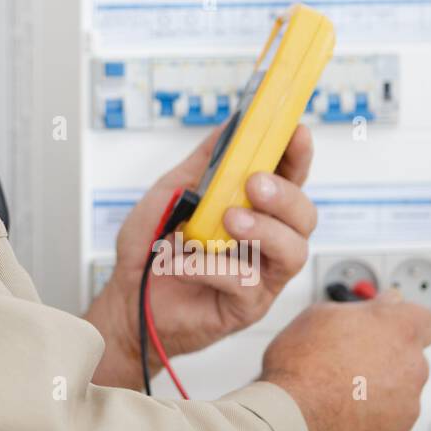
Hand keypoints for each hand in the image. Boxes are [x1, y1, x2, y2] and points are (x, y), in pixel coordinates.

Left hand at [85, 124, 316, 389]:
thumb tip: (231, 124)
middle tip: (254, 184)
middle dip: (285, 195)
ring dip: (264, 230)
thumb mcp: (172, 192)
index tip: (295, 132)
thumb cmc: (152, 245)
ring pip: (292, 251)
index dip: (298, 155)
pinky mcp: (245, 306)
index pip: (290, 179)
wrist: (126, 295)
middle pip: (304, 215)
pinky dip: (213, 266)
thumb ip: (204, 162)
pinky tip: (185, 260)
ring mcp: (260, 275)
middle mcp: (267, 242)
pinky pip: (245, 283)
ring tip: (228, 220)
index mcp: (253, 209)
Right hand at [259, 289, 430, 430]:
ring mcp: (409, 399)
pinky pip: (391, 410)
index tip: (387, 320)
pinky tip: (345, 401)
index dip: (402, 319)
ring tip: (342, 380)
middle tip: (352, 353)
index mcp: (398, 329)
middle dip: (386, 351)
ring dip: (380, 380)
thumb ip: (361, 307)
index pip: (424, 319)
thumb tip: (374, 307)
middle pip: (409, 353)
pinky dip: (374, 406)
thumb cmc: (303, 365)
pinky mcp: (399, 427)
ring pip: (401, 384)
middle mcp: (412, 364)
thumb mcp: (321, 314)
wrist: (295, 412)